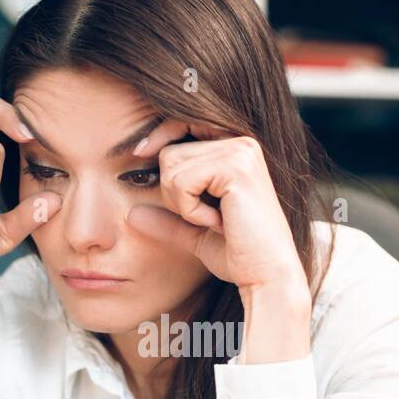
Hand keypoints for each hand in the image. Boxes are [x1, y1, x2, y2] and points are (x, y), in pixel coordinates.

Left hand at [125, 121, 311, 362]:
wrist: (266, 276)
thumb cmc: (240, 255)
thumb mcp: (196, 233)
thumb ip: (169, 219)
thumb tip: (132, 214)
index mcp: (236, 149)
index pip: (184, 121)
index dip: (160, 135)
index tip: (139, 152)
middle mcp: (241, 142)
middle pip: (170, 150)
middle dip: (172, 191)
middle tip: (203, 216)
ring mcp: (240, 152)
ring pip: (171, 164)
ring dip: (182, 203)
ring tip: (214, 220)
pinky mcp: (236, 168)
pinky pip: (182, 182)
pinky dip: (190, 210)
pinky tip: (218, 222)